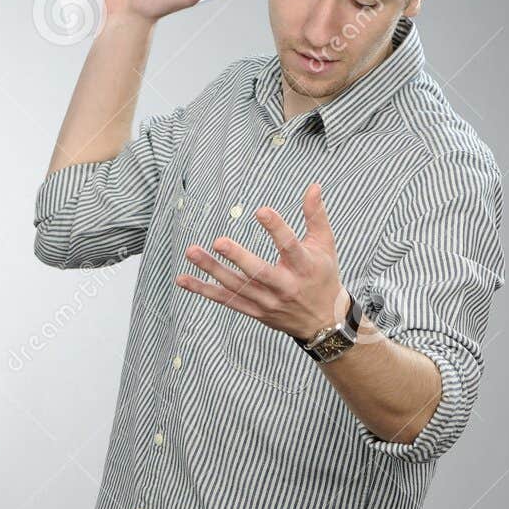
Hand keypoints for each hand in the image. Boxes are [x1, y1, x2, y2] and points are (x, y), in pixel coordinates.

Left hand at [174, 182, 346, 340]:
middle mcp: (284, 287)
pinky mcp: (253, 311)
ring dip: (212, 270)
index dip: (276, 228)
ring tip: (192, 251)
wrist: (322, 321)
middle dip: (239, 258)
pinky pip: (225, 300)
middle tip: (219, 241)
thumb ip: (316, 216)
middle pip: (259, 273)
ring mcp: (267, 301)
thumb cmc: (322, 277)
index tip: (261, 211)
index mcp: (304, 267)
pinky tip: (183, 279)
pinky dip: (203, 290)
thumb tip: (313, 186)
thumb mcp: (325, 246)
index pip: (290, 247)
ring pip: (237, 286)